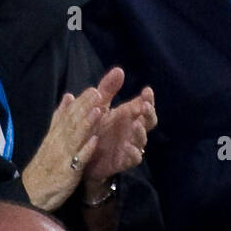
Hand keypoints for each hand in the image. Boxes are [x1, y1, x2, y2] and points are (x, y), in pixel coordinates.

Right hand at [22, 86, 107, 210]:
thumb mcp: (52, 139)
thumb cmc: (46, 166)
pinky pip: (77, 159)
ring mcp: (62, 156)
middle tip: (98, 92)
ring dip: (87, 123)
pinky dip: (85, 150)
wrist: (33, 192)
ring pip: (75, 137)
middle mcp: (58, 141)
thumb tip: (69, 97)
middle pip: (72, 121)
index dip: (81, 102)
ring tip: (99, 111)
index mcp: (56, 134)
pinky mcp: (67, 171)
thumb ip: (60, 118)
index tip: (94, 89)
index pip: (69, 114)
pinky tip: (95, 141)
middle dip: (85, 107)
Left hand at [82, 68, 155, 190]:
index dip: (148, 99)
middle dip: (149, 114)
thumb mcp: (98, 106)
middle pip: (148, 122)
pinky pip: (134, 158)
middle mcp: (132, 130)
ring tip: (136, 125)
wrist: (82, 154)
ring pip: (142, 140)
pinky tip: (129, 147)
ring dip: (141, 132)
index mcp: (127, 116)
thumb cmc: (94, 128)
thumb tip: (119, 70)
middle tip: (145, 106)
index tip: (147, 90)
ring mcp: (130, 145)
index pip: (143, 106)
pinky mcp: (124, 160)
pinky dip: (133, 153)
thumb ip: (108, 89)